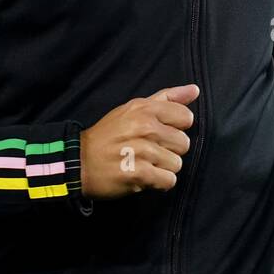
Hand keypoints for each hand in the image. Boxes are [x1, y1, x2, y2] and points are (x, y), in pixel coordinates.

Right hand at [80, 84, 197, 198]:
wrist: (79, 162)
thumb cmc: (108, 136)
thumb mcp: (132, 109)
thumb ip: (166, 98)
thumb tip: (194, 89)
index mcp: (144, 109)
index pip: (185, 117)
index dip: (175, 128)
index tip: (159, 133)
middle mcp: (144, 127)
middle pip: (183, 143)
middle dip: (169, 150)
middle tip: (149, 152)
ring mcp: (142, 151)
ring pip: (177, 164)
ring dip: (162, 168)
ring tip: (144, 164)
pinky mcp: (139, 174)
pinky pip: (169, 181)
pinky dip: (159, 183)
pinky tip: (144, 177)